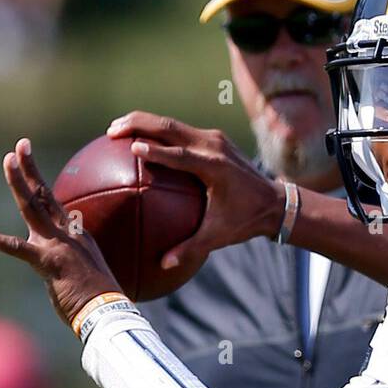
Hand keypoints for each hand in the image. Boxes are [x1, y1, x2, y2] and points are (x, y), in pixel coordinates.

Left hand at [0, 138, 122, 328]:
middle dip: (30, 170)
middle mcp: (67, 234)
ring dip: (18, 183)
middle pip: (44, 195)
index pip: (55, 205)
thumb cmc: (102, 298)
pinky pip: (16, 248)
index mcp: (77, 235)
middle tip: (20, 146)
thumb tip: (77, 255)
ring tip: (7, 161)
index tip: (32, 167)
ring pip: (32, 208)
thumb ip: (80, 257)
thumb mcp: (92, 270)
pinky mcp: (47, 262)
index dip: (41, 184)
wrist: (109, 311)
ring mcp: (57, 245)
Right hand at [106, 112, 284, 270]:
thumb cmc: (246, 222)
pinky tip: (139, 137)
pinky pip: (181, 131)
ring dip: (144, 123)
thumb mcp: (218, 236)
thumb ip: (190, 248)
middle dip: (138, 125)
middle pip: (171, 127)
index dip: (156, 150)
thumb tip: (163, 264)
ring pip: (173, 124)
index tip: (131, 147)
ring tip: (117, 129)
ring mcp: (215, 139)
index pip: (180, 155)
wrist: (276, 202)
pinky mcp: (214, 138)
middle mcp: (214, 146)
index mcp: (215, 168)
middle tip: (111, 131)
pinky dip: (158, 131)